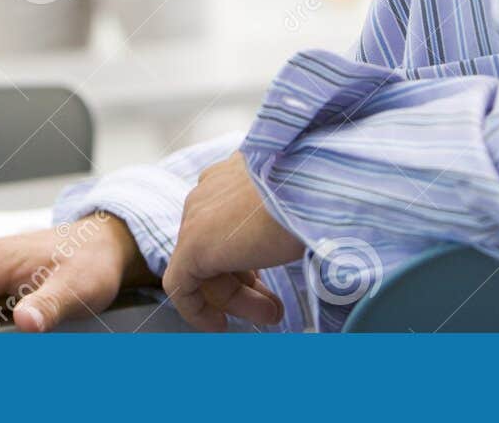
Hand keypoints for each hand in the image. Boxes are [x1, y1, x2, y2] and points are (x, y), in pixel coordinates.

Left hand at [162, 153, 299, 329]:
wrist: (312, 186)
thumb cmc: (317, 192)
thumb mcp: (299, 202)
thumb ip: (286, 216)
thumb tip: (298, 237)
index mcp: (233, 173)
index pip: (228, 223)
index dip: (249, 258)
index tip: (269, 281)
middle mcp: (210, 191)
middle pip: (217, 247)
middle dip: (246, 283)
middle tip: (275, 308)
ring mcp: (197, 216)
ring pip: (204, 267)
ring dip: (236, 299)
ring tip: (271, 316)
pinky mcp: (192, 245)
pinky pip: (181, 284)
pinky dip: (197, 309)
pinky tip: (219, 326)